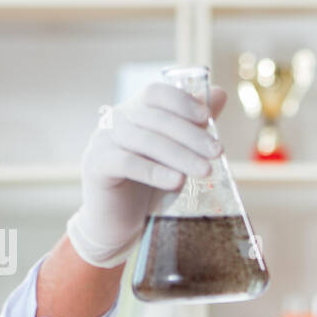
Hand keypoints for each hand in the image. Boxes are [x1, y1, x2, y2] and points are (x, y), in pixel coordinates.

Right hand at [66, 82, 228, 266]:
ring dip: (179, 154)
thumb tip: (220, 93)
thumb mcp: (174, 154)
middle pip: (155, 117)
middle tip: (217, 152)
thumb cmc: (147, 186)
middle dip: (191, 134)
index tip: (207, 118)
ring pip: (144, 140)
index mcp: (135, 112)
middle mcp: (116, 121)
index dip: (182, 102)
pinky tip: (176, 181)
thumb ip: (193, 125)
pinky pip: (126, 163)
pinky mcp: (96, 166)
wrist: (116, 223)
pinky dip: (154, 171)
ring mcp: (103, 142)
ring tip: (205, 171)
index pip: (156, 93)